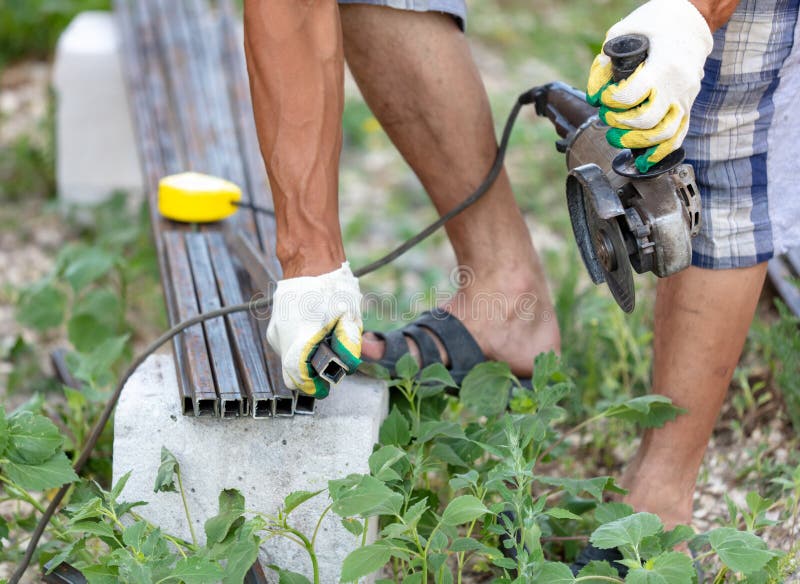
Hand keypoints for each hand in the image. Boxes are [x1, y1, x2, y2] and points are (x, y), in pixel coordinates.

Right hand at [267, 262, 362, 396]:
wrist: (310, 263)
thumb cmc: (332, 288)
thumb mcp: (349, 317)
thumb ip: (348, 344)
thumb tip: (348, 364)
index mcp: (300, 336)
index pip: (298, 376)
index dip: (311, 386)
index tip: (324, 387)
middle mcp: (282, 337)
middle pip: (291, 373)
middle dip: (309, 376)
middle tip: (328, 369)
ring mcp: (276, 332)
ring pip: (287, 360)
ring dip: (304, 361)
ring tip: (323, 346)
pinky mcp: (275, 327)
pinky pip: (285, 348)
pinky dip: (299, 349)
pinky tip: (314, 336)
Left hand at [587, 0, 712, 172]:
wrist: (692, 22)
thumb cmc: (656, 25)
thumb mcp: (624, 32)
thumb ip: (605, 63)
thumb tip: (593, 95)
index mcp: (663, 66)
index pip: (631, 96)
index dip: (610, 101)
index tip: (603, 96)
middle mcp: (677, 86)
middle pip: (647, 122)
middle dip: (620, 125)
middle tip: (607, 118)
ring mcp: (685, 99)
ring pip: (663, 135)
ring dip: (636, 143)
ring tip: (617, 138)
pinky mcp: (686, 107)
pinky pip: (677, 137)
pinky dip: (660, 153)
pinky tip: (643, 161)